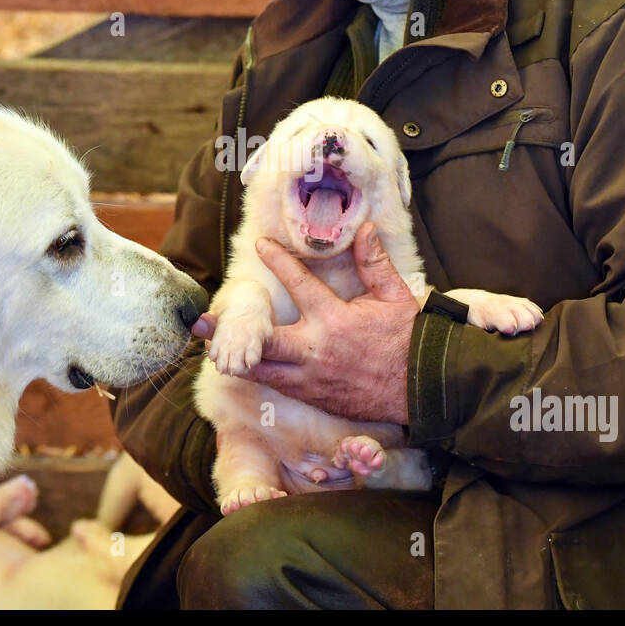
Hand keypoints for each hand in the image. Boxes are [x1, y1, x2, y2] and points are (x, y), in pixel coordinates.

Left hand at [194, 222, 417, 423]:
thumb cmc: (408, 339)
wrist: (422, 388)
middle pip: (263, 341)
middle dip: (231, 332)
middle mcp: (315, 349)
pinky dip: (260, 376)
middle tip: (202, 323)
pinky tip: (243, 368)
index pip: (299, 284)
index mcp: (334, 319)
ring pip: (262, 370)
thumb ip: (374, 263)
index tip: (258, 245)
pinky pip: (278, 386)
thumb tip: (365, 228)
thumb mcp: (395, 296)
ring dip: (237, 359)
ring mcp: (310, 377)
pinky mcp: (313, 397)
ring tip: (212, 349)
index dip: (277, 261)